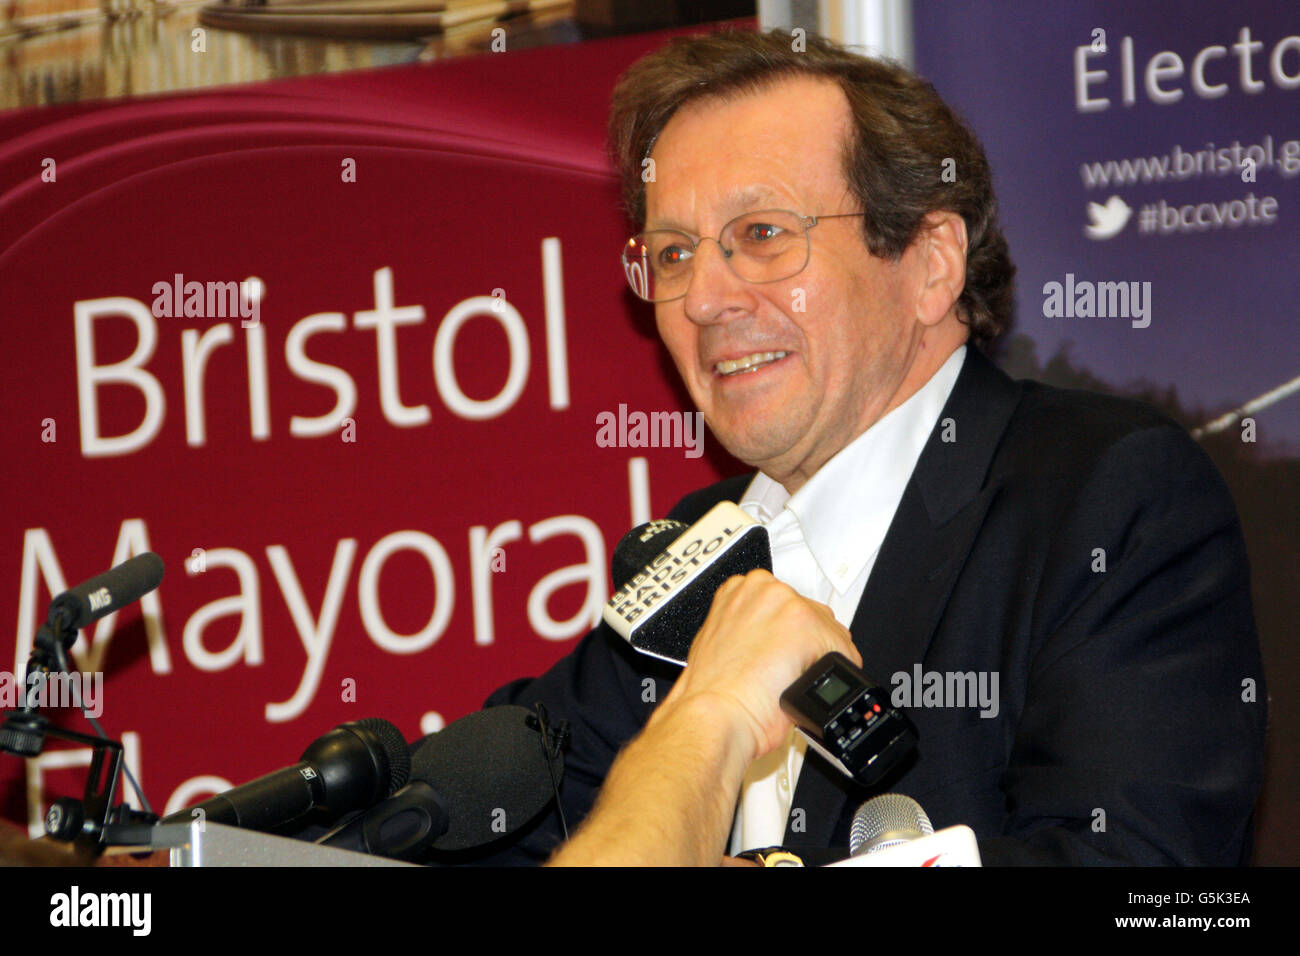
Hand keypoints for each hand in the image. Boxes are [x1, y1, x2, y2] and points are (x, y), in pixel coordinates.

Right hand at [657, 569, 861, 760]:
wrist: (715, 716)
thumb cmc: (713, 694)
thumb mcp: (723, 644)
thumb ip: (749, 630)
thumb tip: (771, 641)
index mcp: (739, 589)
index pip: (786, 604)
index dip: (790, 636)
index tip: (785, 651)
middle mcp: (765, 589)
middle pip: (810, 614)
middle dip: (807, 645)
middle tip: (789, 671)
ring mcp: (789, 605)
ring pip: (828, 630)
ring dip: (819, 657)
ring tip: (792, 681)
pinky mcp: (811, 627)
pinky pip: (843, 650)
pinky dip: (833, 672)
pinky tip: (806, 684)